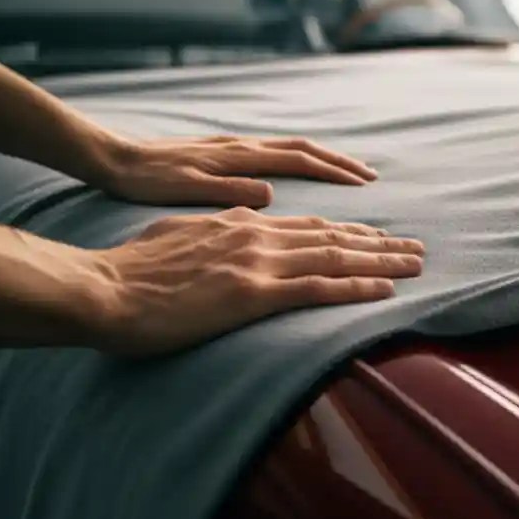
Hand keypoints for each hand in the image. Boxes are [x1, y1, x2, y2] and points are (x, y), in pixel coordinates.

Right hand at [88, 207, 422, 356]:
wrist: (102, 289)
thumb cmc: (129, 272)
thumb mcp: (177, 237)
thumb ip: (211, 234)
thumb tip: (228, 236)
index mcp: (237, 224)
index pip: (306, 226)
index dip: (346, 231)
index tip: (376, 236)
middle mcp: (255, 236)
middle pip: (332, 236)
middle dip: (379, 242)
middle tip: (415, 249)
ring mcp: (256, 263)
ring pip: (335, 256)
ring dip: (382, 261)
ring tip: (416, 264)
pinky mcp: (252, 294)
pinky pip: (318, 288)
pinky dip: (356, 287)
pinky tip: (385, 289)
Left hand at [102, 136, 379, 206]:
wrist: (111, 159)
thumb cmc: (146, 180)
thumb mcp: (185, 188)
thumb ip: (229, 190)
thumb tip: (272, 193)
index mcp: (238, 156)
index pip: (300, 159)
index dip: (335, 172)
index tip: (365, 184)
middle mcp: (241, 146)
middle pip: (303, 148)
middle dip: (339, 163)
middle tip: (371, 176)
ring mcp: (232, 147)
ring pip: (289, 148)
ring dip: (322, 159)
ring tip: (345, 172)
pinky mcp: (221, 153)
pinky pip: (272, 152)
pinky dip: (298, 160)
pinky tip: (299, 173)